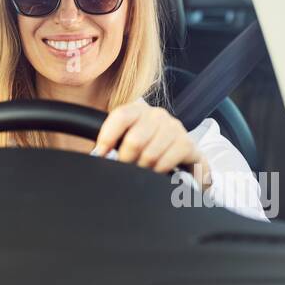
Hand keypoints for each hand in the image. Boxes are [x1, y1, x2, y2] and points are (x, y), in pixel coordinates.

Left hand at [95, 99, 210, 186]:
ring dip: (143, 169)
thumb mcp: (131, 143)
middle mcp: (157, 115)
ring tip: (143, 171)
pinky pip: (165, 162)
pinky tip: (158, 173)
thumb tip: (97, 156)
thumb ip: (114, 145)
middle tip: (125, 170)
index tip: (100, 155)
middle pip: (134, 140)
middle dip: (126, 161)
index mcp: (138, 111)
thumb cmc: (151, 152)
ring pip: (150, 154)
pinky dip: (158, 172)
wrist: (185, 163)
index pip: (120, 116)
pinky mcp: (187, 144)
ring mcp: (174, 128)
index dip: (107, 137)